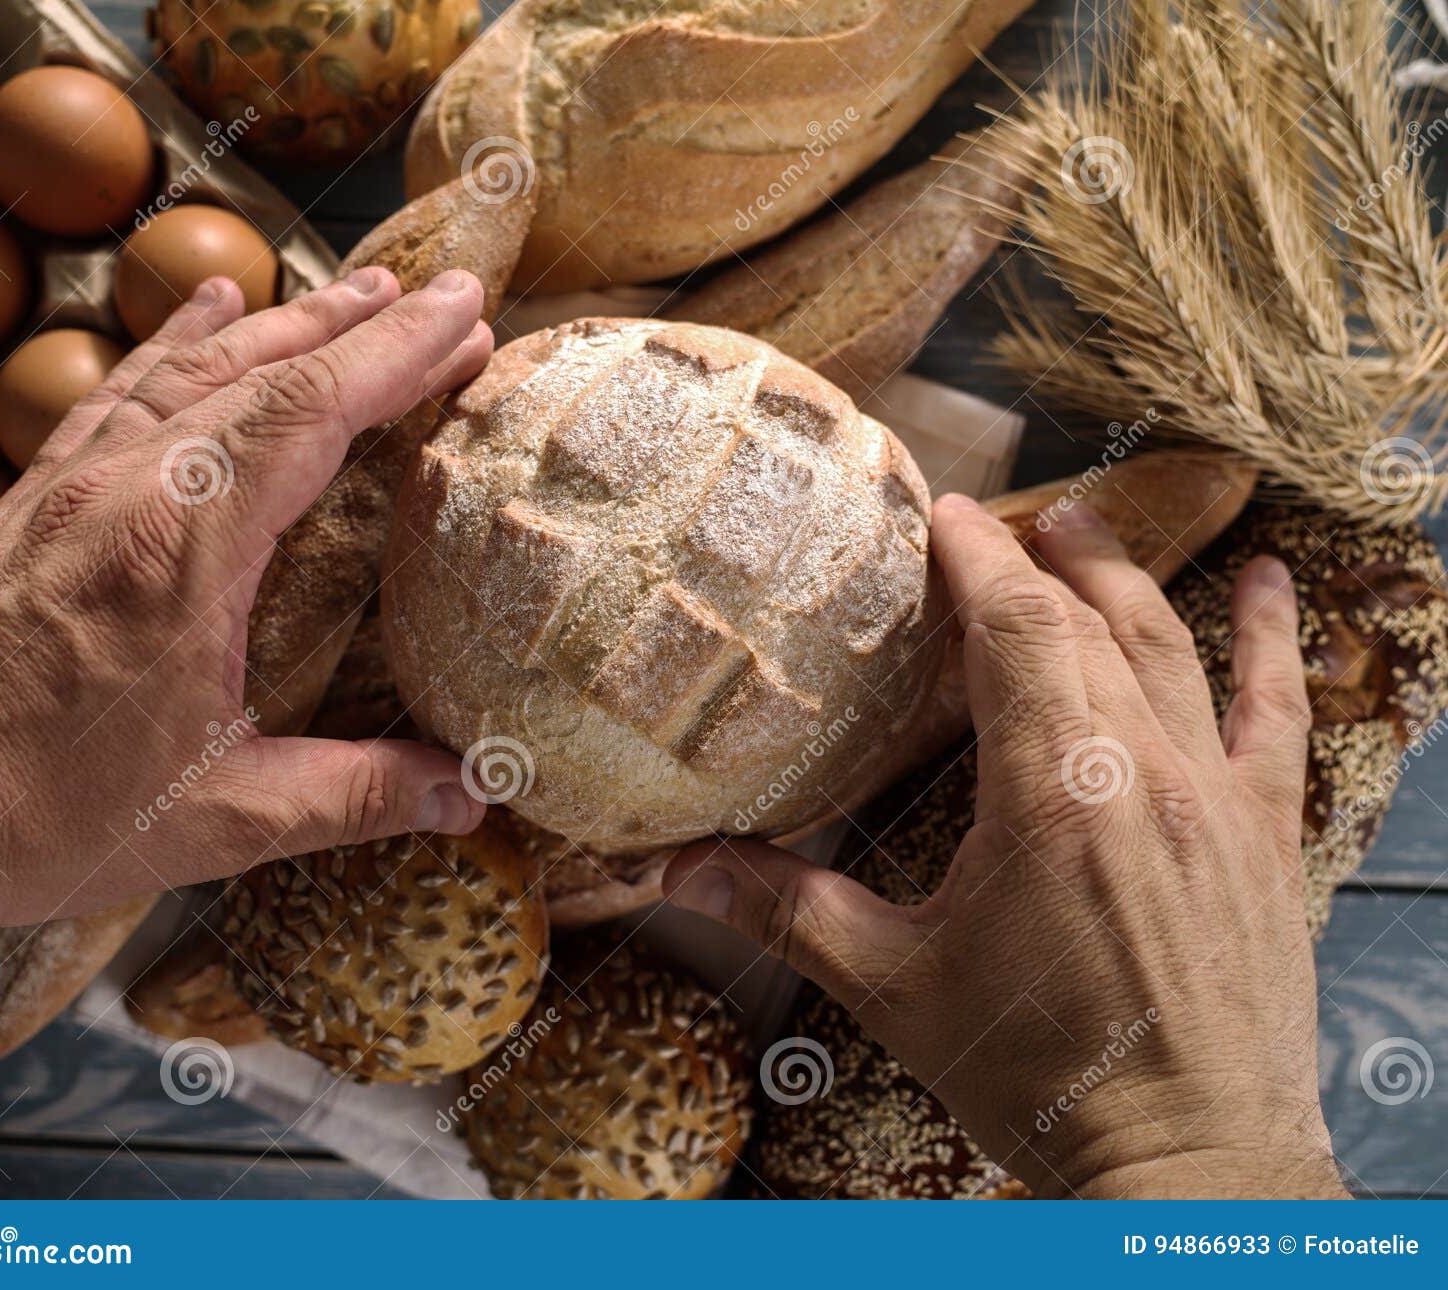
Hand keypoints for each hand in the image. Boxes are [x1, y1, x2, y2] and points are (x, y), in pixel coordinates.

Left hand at [0, 268, 492, 961]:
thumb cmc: (37, 814)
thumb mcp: (219, 820)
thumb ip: (354, 795)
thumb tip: (468, 793)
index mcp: (185, 551)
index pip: (311, 413)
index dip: (397, 357)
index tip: (466, 321)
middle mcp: (129, 489)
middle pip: (267, 370)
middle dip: (368, 327)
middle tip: (447, 298)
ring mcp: (77, 482)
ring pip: (197, 366)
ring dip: (290, 320)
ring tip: (361, 290)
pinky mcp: (40, 495)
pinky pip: (125, 386)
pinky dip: (181, 337)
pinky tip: (213, 305)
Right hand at [664, 494, 1348, 1198]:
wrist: (1188, 1167)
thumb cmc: (1040, 1077)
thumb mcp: (898, 989)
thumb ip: (791, 911)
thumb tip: (679, 871)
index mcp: (1050, 797)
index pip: (1015, 631)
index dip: (977, 558)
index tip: (945, 513)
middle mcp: (1143, 775)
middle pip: (1087, 626)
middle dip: (1038, 560)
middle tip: (1000, 519)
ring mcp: (1216, 801)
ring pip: (1172, 651)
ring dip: (1124, 579)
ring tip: (1085, 525)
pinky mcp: (1267, 838)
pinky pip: (1279, 715)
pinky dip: (1273, 641)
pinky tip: (1270, 582)